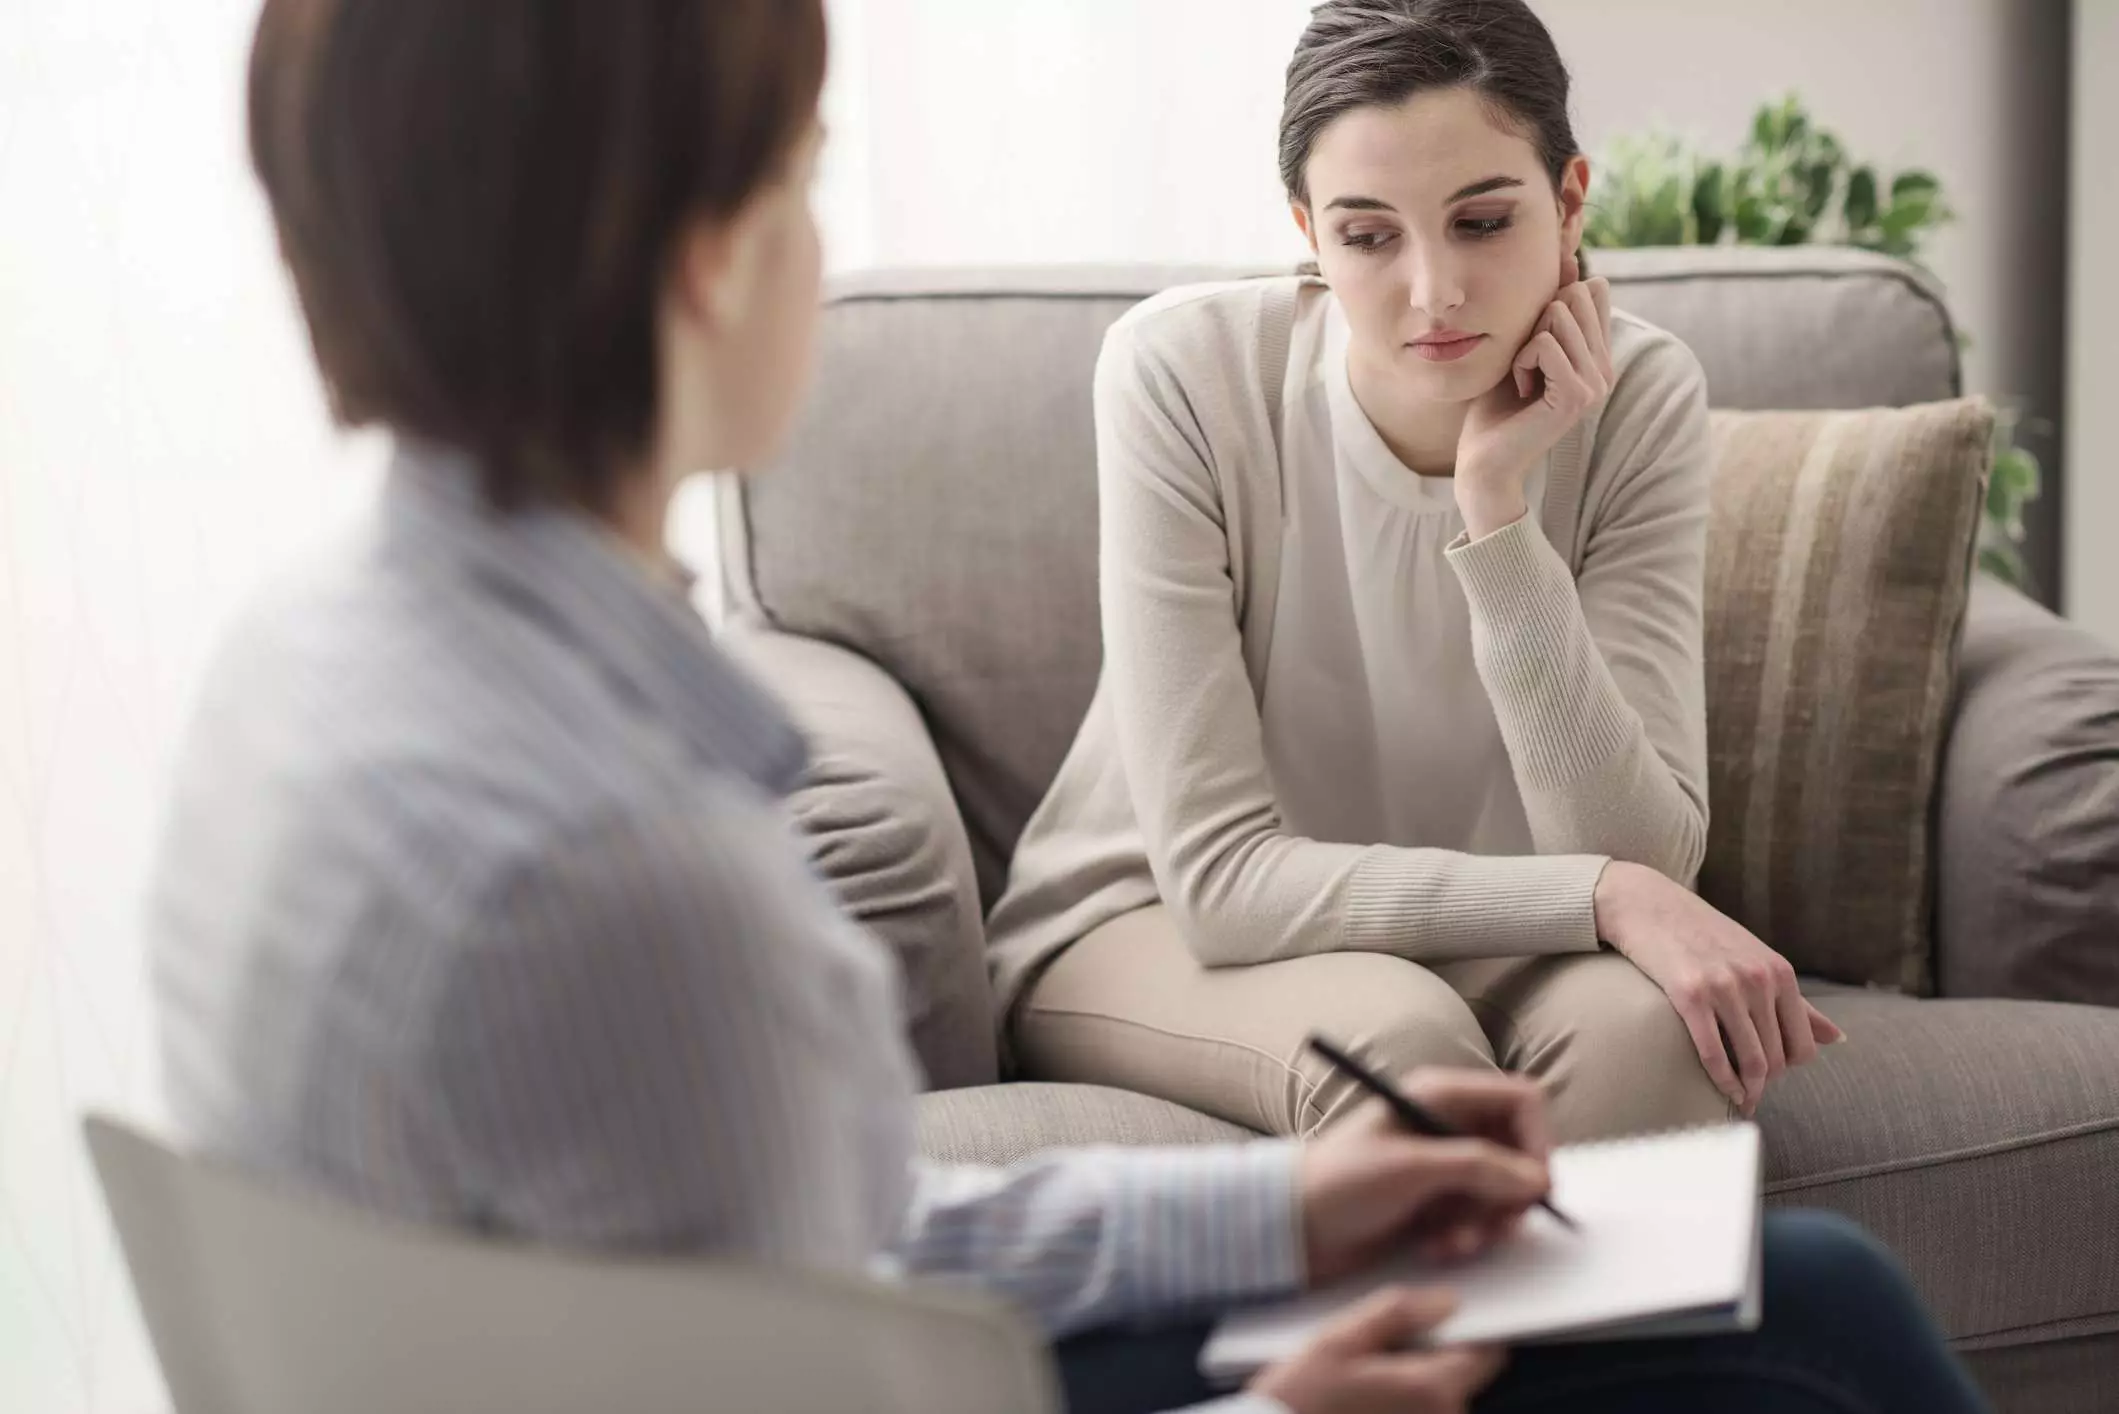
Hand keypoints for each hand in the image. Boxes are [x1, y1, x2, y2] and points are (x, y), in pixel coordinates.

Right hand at [1250, 1287, 1505, 1413]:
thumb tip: (1448, 1300)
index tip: (1440, 1316)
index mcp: (1432, 1388)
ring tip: (1365, 1370)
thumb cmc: (1302, 1397)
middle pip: (1462, 1373)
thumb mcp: (1341, 1340)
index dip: (1468, 1328)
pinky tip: (1364, 1392)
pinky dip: (1401, 1398)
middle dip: (1433, 1352)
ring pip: (1439, 1394)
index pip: (1487, 1352)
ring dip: (1413, 1376)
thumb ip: (1399, 1313)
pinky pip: (1420, 1411)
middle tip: (1382, 1343)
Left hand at [1298, 1069, 1551, 1286]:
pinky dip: (1466, 1236)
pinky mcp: (1439, 1203)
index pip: (1522, 1100)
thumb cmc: (1341, 1182)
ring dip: (1486, 1223)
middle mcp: (1450, 1124)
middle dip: (1511, 1195)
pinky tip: (1434, 1247)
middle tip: (1494, 1225)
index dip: (1539, 1141)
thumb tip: (1538, 1180)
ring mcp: (1446, 1166)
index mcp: (1442, 1095)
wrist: (1294, 1228)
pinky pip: (1480, 1218)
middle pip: (1521, 1152)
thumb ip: (1478, 1168)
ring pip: (1504, 1192)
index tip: (1536, 1188)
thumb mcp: (1411, 1169)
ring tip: (1452, 1241)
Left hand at [1455, 254, 1613, 539]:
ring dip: (1525, 344)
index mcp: (1599, 355)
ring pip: (1557, 316)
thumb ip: (1548, 307)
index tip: (1533, 344)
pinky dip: (1521, 361)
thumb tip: (1569, 259)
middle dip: (1536, 322)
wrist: (1484, 458)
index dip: (1552, 302)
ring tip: (1523, 379)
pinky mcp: (1577, 396)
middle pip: (1574, 296)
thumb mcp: (1524, 345)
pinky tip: (1521, 390)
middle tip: (1526, 364)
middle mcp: (1605, 368)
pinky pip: (1544, 344)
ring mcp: (1596, 383)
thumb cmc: (1496, 404)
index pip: (1592, 291)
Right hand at [1594, 861, 1846, 1116]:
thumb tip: (1837, 1038)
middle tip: (1751, 1093)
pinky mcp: (1689, 995)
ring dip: (1747, 1090)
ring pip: (1750, 1060)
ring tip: (1740, 1100)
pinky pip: (1713, 1053)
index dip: (1788, 1067)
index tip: (1770, 1073)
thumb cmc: (1704, 935)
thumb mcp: (1757, 960)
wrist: (1649, 906)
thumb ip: (1797, 1002)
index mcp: (1779, 972)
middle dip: (1765, 1083)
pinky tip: (1721, 1090)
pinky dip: (1721, 1081)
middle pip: (1776, 1057)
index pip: (1802, 1043)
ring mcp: (1724, 987)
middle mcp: (1758, 980)